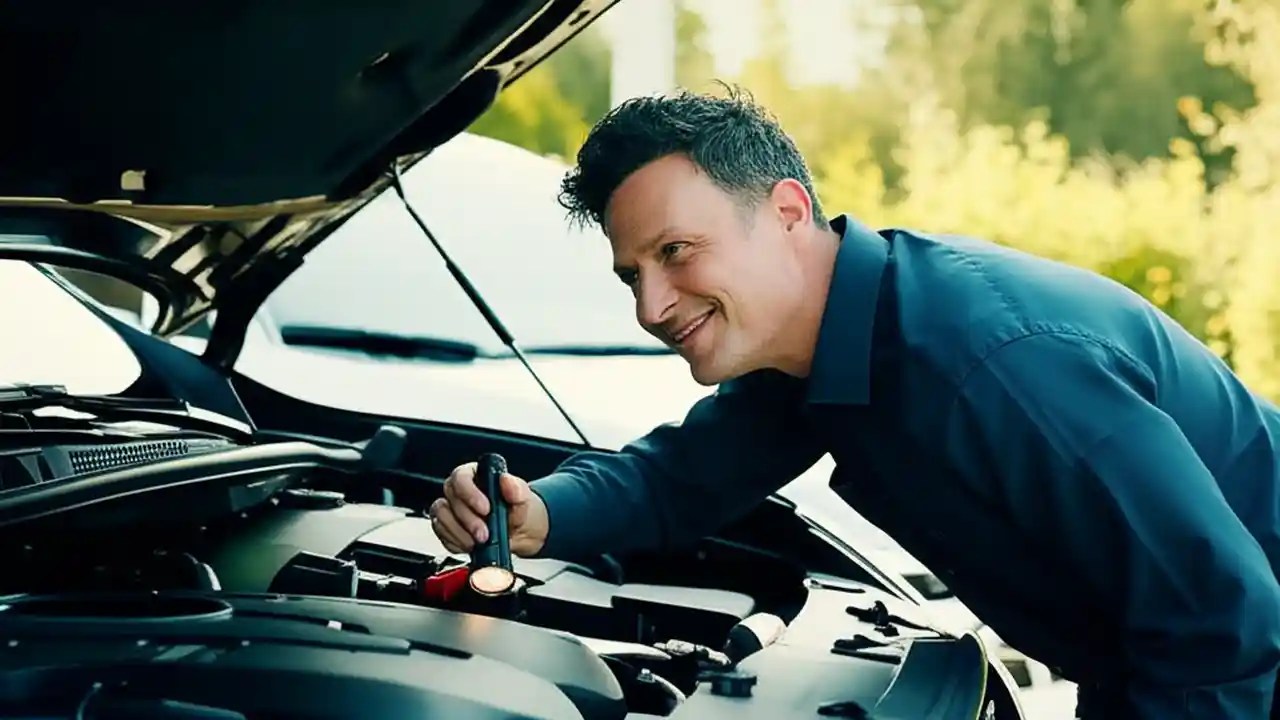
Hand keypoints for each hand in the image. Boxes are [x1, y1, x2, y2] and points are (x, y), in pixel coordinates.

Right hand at [429, 461, 548, 556]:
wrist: (520, 532)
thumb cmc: (519, 509)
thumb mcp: (524, 499)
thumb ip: (516, 489)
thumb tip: (506, 479)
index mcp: (476, 475)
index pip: (461, 477)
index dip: (469, 493)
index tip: (486, 509)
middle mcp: (459, 490)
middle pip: (450, 499)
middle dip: (467, 520)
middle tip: (485, 534)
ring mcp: (451, 509)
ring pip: (441, 517)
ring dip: (459, 533)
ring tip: (479, 542)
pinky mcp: (447, 528)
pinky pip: (442, 535)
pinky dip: (456, 543)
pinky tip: (471, 545)